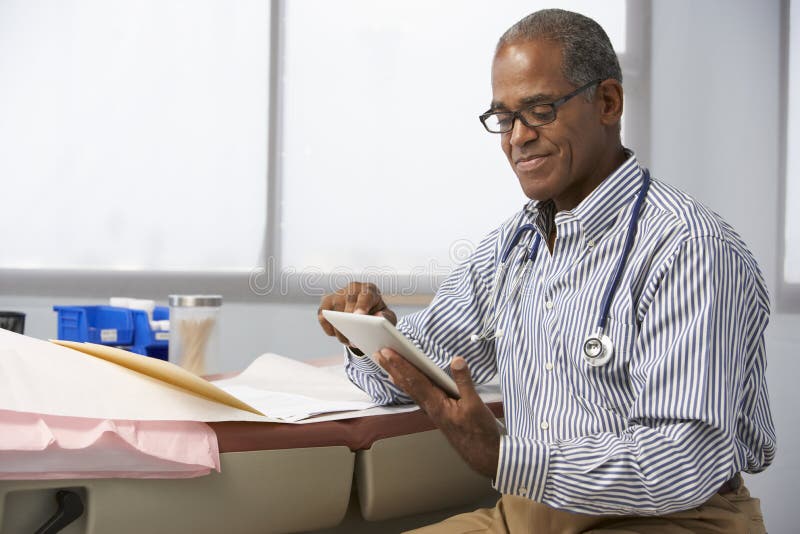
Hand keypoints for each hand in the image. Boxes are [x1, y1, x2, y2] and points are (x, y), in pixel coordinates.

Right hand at [318, 282, 396, 346]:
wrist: (366, 312)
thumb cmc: (378, 314)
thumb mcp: (387, 317)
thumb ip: (386, 318)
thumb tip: (378, 318)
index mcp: (369, 289)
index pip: (365, 295)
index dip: (362, 306)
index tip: (359, 317)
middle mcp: (352, 288)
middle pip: (347, 303)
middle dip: (349, 323)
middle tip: (354, 341)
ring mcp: (338, 294)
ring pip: (333, 311)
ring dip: (339, 329)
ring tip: (348, 342)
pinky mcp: (326, 302)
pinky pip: (322, 316)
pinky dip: (329, 328)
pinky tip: (338, 336)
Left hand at [376, 349, 499, 478]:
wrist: (482, 453)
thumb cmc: (479, 432)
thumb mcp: (475, 404)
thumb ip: (464, 381)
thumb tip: (457, 360)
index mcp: (437, 404)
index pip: (415, 380)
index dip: (400, 364)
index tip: (387, 351)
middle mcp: (430, 407)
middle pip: (407, 384)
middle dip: (392, 367)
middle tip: (377, 353)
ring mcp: (432, 410)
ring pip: (410, 389)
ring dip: (397, 375)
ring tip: (385, 363)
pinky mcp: (437, 412)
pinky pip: (417, 395)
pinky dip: (407, 384)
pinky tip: (402, 381)